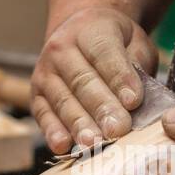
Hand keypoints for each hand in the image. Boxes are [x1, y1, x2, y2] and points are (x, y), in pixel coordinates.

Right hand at [31, 7, 158, 153]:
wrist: (80, 34)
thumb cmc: (116, 44)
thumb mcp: (134, 41)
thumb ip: (138, 63)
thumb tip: (138, 98)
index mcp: (90, 29)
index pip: (104, 53)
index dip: (119, 77)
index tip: (134, 101)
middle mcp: (61, 48)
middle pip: (82, 80)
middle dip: (101, 107)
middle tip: (118, 129)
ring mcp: (45, 72)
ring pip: (63, 100)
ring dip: (78, 123)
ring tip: (94, 143)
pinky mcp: (37, 95)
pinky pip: (43, 114)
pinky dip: (52, 131)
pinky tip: (63, 145)